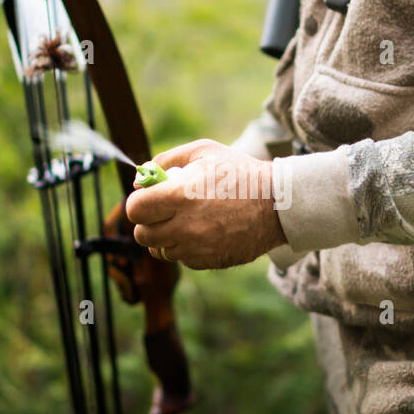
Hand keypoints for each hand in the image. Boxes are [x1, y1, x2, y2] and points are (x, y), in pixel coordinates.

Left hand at [125, 139, 288, 269]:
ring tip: (186, 221)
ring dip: (166, 236)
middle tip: (163, 211)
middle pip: (142, 235)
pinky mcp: (208, 262)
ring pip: (160, 250)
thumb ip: (166, 160)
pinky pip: (182, 259)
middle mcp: (185, 226)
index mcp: (180, 196)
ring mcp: (197, 248)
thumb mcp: (204, 151)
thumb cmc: (239, 173)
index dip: (138, 203)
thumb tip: (141, 179)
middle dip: (148, 222)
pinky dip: (186, 248)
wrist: (277, 204)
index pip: (135, 209)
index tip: (148, 199)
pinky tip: (203, 232)